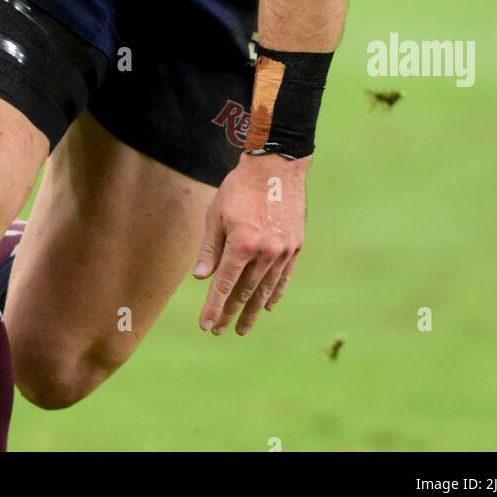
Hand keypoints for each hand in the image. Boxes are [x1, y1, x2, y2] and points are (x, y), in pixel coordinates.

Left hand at [193, 152, 310, 336]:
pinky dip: (274, 293)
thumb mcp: (216, 214)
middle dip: (230, 313)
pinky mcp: (295, 246)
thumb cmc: (240, 187)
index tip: (207, 326)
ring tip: (243, 328)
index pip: (224, 285)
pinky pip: (283, 278)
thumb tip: (201, 279)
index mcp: (242, 244)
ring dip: (252, 310)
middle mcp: (265, 252)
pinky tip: (267, 306)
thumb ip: (210, 249)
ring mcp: (283, 251)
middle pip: (244, 291)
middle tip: (220, 330)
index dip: (214, 307)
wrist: (276, 166)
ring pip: (265, 289)